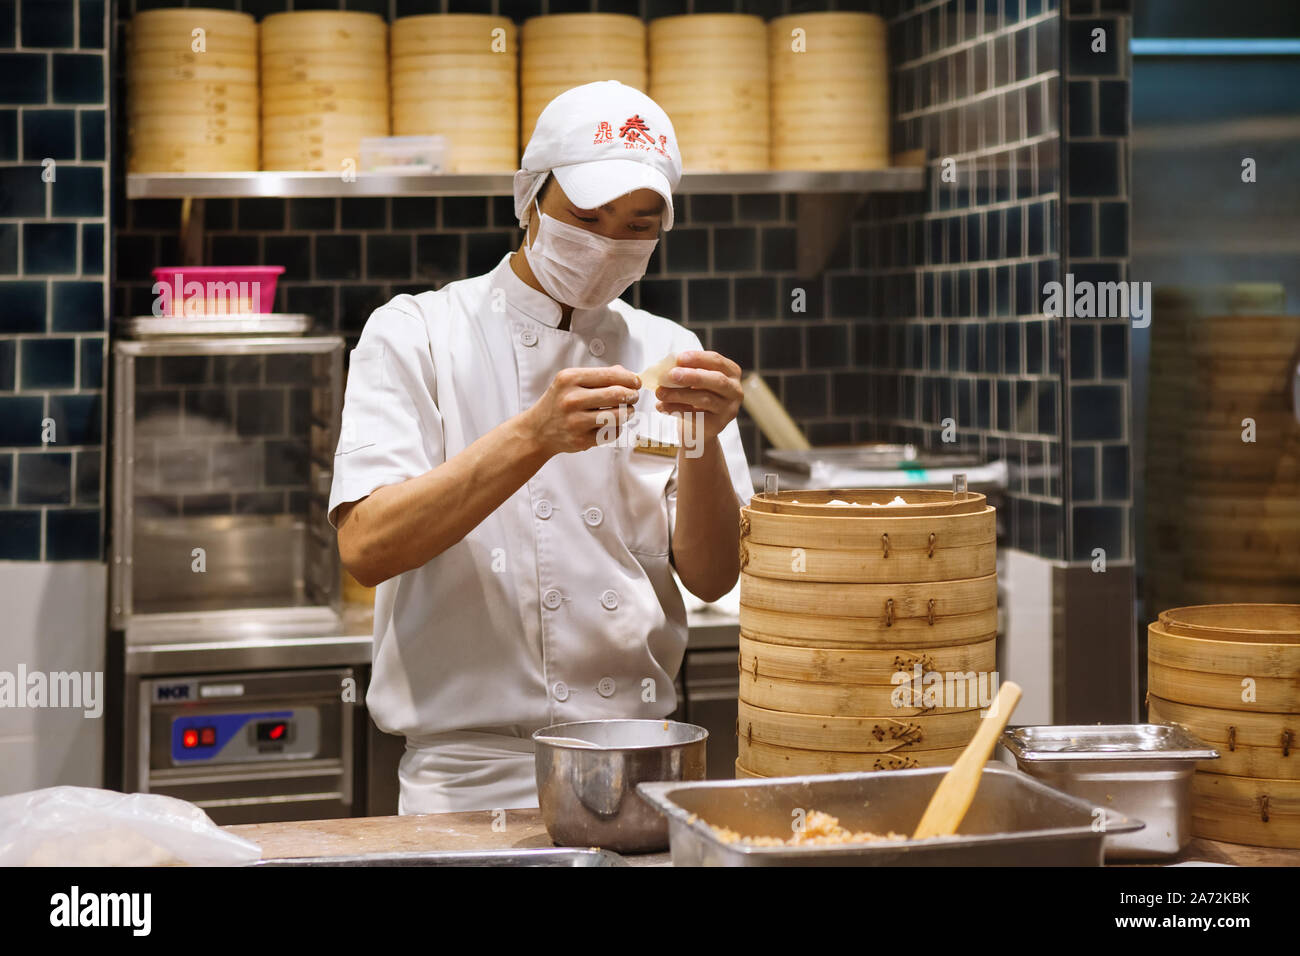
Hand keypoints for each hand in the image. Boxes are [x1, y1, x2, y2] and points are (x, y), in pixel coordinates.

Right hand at [523, 365, 640, 454]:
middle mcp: (572, 399)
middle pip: (617, 394)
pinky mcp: (581, 440)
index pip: (610, 375)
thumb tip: (625, 373)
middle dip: (632, 395)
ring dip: (628, 412)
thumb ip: (597, 376)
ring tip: (627, 410)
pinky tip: (612, 423)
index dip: (629, 378)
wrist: (537, 430)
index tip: (636, 382)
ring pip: (617, 415)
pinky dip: (617, 427)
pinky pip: (612, 432)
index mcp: (569, 379)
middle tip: (634, 396)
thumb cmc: (556, 403)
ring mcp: (576, 421)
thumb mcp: (569, 382)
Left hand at [654, 350, 742, 444]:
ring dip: (679, 394)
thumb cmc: (696, 396)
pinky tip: (661, 406)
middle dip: (692, 376)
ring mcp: (728, 409)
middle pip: (717, 380)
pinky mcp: (717, 425)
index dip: (698, 358)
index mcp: (731, 373)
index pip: (717, 361)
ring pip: (705, 399)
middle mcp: (735, 391)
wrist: (699, 426)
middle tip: (671, 375)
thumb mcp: (694, 381)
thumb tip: (666, 368)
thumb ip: (685, 372)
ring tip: (660, 392)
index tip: (679, 357)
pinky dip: (676, 410)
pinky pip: (696, 416)